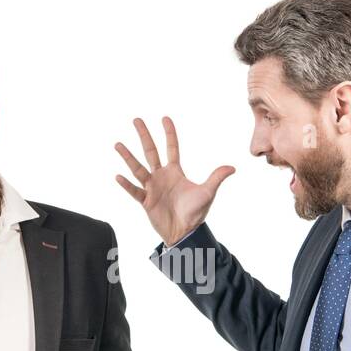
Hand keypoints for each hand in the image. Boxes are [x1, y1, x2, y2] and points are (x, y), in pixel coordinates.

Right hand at [113, 116, 235, 246]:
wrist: (186, 232)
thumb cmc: (196, 213)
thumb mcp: (207, 192)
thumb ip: (216, 178)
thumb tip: (233, 167)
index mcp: (175, 172)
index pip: (171, 148)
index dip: (169, 133)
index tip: (165, 118)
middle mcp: (161, 176)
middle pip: (151, 151)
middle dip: (144, 135)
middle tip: (137, 119)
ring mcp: (152, 188)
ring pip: (138, 168)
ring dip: (128, 157)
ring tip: (118, 144)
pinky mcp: (146, 201)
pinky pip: (134, 191)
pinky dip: (127, 185)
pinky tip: (119, 176)